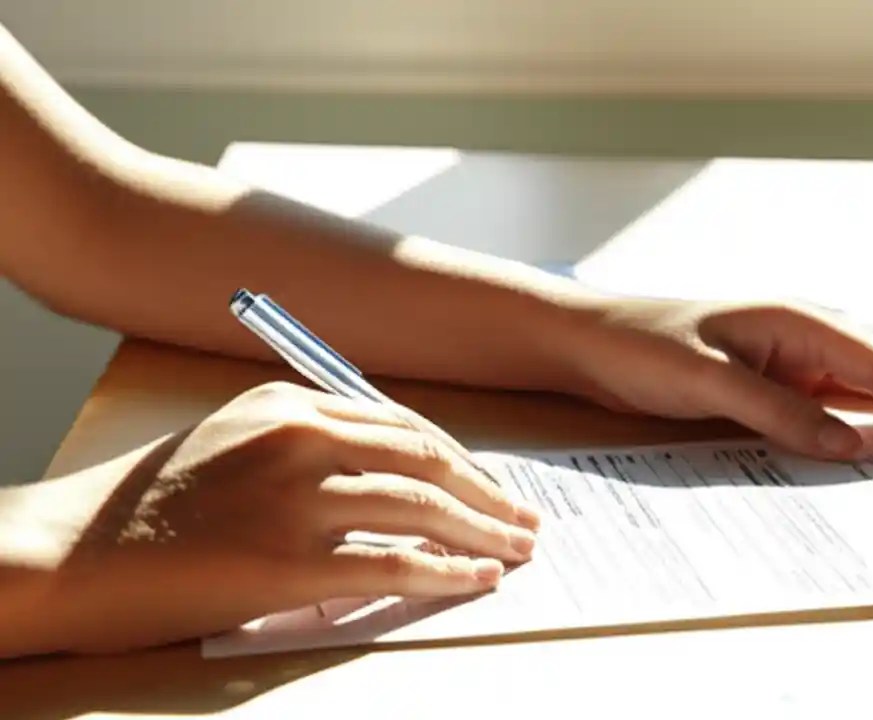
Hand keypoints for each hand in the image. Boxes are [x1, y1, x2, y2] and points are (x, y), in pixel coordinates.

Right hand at [20, 382, 539, 655]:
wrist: (71, 552)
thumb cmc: (150, 505)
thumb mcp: (233, 441)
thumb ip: (308, 444)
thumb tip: (389, 475)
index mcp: (291, 402)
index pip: (405, 425)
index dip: (461, 458)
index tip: (492, 483)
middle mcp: (301, 437)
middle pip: (427, 459)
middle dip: (488, 492)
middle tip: (526, 517)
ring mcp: (296, 497)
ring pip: (423, 507)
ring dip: (483, 532)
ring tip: (518, 550)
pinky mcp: (288, 560)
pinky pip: (393, 563)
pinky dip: (447, 573)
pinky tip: (477, 579)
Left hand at [569, 299, 872, 461]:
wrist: (592, 342)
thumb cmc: (642, 349)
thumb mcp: (707, 381)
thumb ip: (778, 411)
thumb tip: (850, 445)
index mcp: (796, 320)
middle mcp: (803, 333)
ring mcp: (790, 355)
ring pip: (865, 382)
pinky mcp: (774, 378)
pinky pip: (832, 399)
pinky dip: (862, 420)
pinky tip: (871, 446)